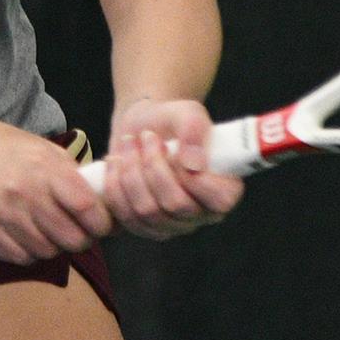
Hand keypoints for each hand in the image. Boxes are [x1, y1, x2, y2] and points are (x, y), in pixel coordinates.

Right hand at [0, 115, 113, 264]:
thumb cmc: (8, 152)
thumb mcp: (45, 151)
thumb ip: (75, 177)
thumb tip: (110, 207)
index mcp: (45, 167)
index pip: (87, 208)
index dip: (101, 223)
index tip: (101, 225)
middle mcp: (23, 191)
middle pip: (71, 239)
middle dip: (80, 240)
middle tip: (76, 233)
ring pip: (46, 252)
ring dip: (52, 247)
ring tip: (47, 231)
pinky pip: (19, 258)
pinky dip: (28, 252)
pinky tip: (24, 235)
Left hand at [102, 98, 244, 239]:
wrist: (142, 129)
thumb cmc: (173, 122)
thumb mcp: (188, 112)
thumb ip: (195, 131)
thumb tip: (194, 165)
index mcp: (224, 190)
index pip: (219, 200)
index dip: (193, 176)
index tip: (173, 147)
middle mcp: (201, 214)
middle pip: (176, 205)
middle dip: (153, 166)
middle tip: (146, 136)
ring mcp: (171, 225)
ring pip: (147, 212)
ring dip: (131, 172)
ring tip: (129, 143)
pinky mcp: (143, 227)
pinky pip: (125, 216)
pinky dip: (114, 185)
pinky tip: (116, 161)